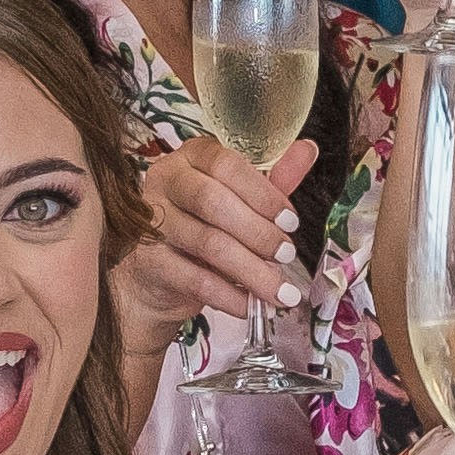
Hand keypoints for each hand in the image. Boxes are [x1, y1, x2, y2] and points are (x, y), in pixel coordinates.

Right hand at [114, 133, 310, 357]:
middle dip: (258, 233)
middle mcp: (164, 182)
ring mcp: (151, 222)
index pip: (225, 165)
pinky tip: (250, 304)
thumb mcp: (239, 200)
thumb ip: (271, 178)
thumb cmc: (201, 229)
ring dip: (252, 271)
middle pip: (213, 202)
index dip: (263, 194)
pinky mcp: (147, 262)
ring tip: (280, 291)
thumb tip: (307, 150)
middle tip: (287, 255)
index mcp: (190, 158)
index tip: (291, 221)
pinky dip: (230, 296)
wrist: (155, 276)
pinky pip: (196, 280)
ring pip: (208, 244)